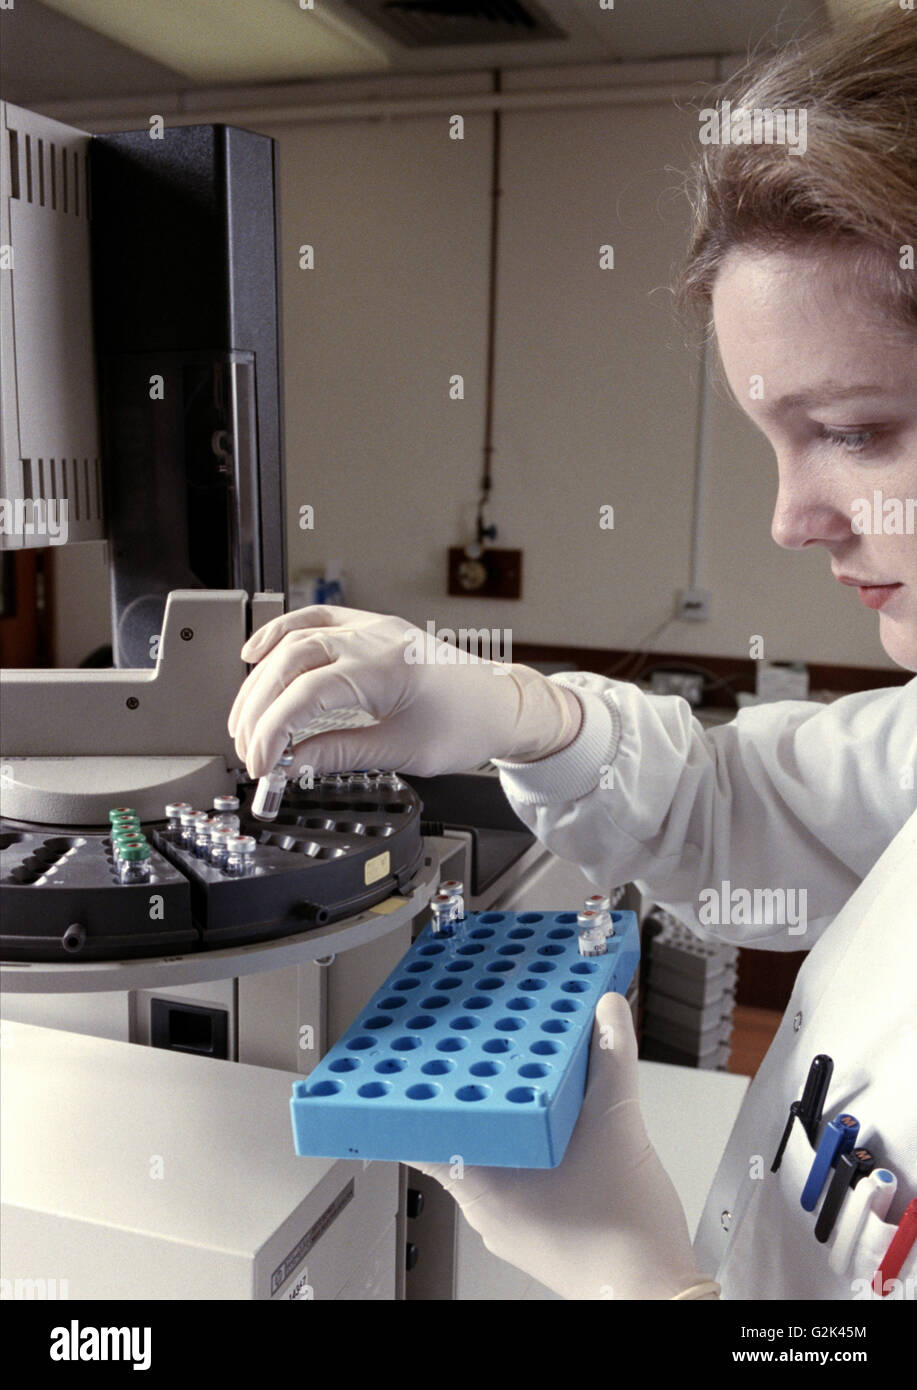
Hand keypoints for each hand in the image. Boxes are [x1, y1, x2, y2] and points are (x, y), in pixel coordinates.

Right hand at [228, 605, 579, 777]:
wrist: (504, 702)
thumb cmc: (469, 724)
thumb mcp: (404, 752)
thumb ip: (340, 754)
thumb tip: (290, 764)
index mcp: (387, 669)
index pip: (307, 694)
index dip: (273, 730)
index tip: (261, 762)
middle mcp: (376, 638)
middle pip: (291, 661)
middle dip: (258, 708)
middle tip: (249, 748)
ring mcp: (372, 627)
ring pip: (296, 638)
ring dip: (262, 678)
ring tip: (246, 717)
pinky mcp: (372, 627)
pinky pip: (316, 618)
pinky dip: (281, 634)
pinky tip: (257, 654)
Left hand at [411, 993, 710, 1299]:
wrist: (656, 1294)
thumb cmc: (624, 1241)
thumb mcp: (618, 1128)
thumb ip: (611, 1061)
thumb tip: (606, 1014)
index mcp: (484, 1188)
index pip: (419, 1135)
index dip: (413, 1096)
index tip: (410, 1064)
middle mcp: (490, 1209)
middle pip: (462, 1137)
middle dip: (473, 1091)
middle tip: (476, 1053)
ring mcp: (517, 1221)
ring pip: (497, 1156)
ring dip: (508, 1117)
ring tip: (519, 1079)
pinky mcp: (544, 1226)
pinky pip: (524, 1174)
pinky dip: (533, 1143)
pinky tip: (557, 1124)